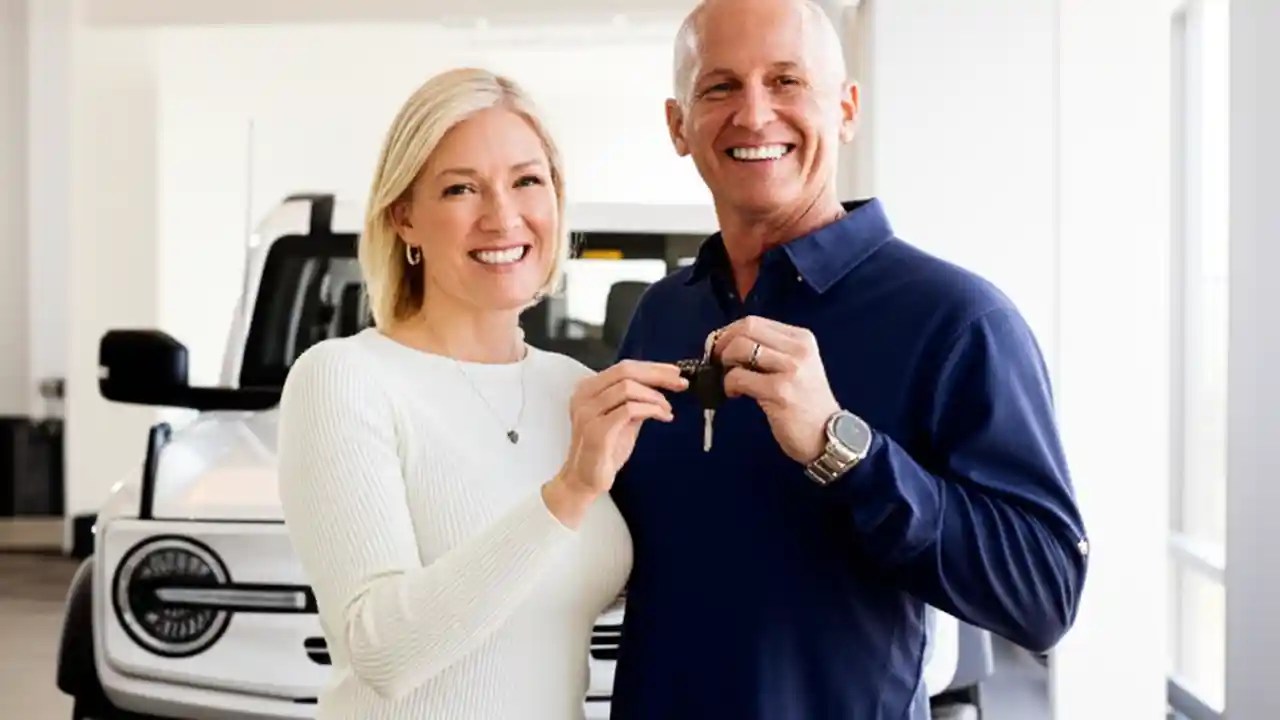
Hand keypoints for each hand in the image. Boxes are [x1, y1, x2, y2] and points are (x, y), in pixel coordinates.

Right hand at [545, 360, 687, 526]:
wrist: (585, 480)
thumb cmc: (604, 450)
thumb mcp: (623, 419)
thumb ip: (636, 400)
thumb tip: (663, 384)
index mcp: (588, 389)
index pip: (624, 367)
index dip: (653, 368)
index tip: (675, 373)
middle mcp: (584, 397)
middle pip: (625, 371)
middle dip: (657, 375)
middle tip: (680, 384)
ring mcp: (588, 413)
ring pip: (627, 388)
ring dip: (655, 396)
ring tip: (668, 409)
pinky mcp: (596, 431)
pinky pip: (628, 410)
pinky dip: (651, 409)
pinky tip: (662, 416)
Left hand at [712, 316, 840, 464]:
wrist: (827, 436)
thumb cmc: (806, 403)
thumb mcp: (797, 367)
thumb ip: (771, 351)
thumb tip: (729, 344)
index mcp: (801, 338)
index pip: (754, 321)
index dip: (729, 332)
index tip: (719, 347)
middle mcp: (798, 349)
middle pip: (746, 329)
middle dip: (723, 343)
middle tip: (716, 361)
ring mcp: (790, 369)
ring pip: (740, 349)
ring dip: (725, 363)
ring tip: (728, 379)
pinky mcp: (779, 391)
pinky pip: (739, 377)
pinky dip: (728, 384)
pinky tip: (734, 394)